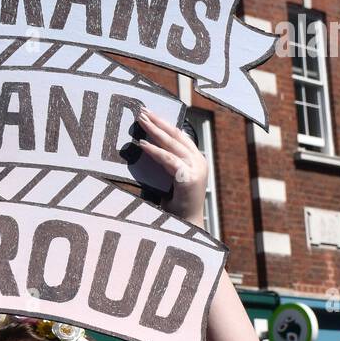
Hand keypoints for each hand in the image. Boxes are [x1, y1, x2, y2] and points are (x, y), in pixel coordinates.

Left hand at [136, 109, 208, 226]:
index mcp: (196, 160)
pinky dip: (155, 151)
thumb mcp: (170, 182)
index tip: (150, 115)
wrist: (187, 229)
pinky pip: (169, 160)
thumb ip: (163, 167)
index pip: (180, 136)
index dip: (165, 124)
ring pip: (173, 144)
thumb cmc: (176, 209)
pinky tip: (142, 145)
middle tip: (142, 111)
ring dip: (155, 131)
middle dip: (158, 122)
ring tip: (141, 121)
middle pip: (176, 135)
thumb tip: (144, 151)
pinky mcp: (189, 178)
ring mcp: (196, 169)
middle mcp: (199, 161)